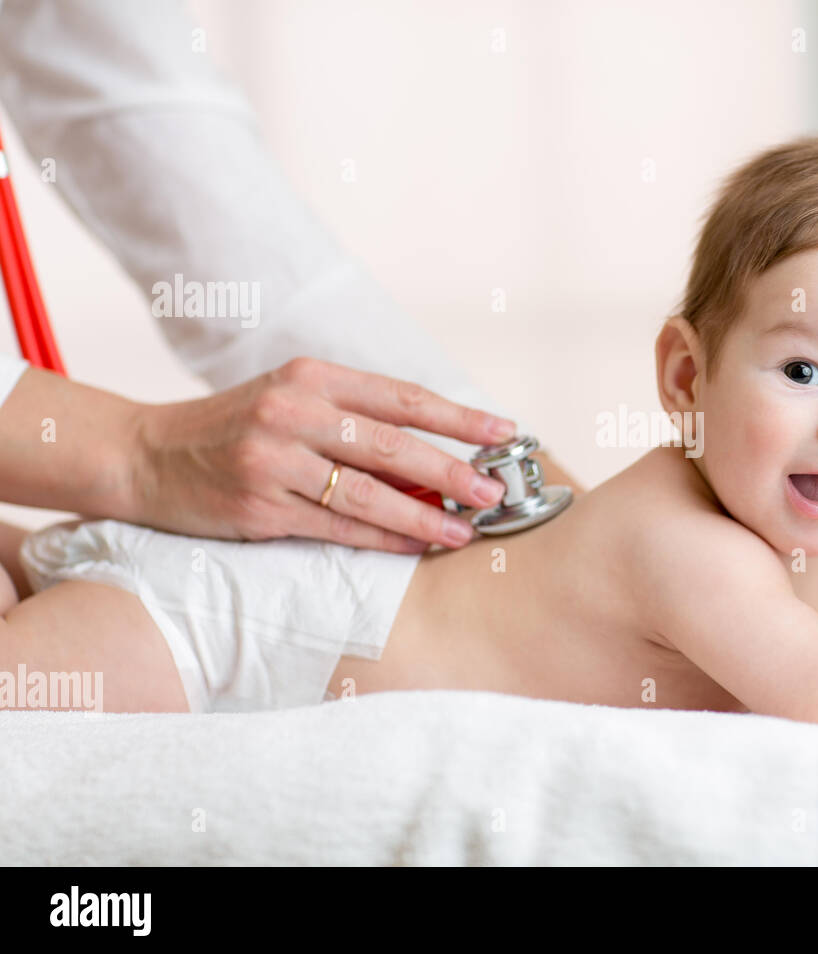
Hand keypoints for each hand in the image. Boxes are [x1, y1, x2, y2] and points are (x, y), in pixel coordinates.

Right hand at [129, 357, 517, 551]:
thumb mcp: (291, 399)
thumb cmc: (236, 427)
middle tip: (493, 491)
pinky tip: (416, 543)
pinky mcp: (259, 508)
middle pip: (392, 444)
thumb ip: (354, 418)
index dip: (458, 417)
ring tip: (465, 530)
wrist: (145, 454)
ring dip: (424, 515)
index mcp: (311, 377)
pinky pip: (336, 528)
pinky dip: (382, 539)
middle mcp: (292, 413)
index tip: (503, 432)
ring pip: (367, 494)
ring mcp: (273, 462)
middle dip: (452, 471)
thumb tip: (435, 455)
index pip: (401, 396)